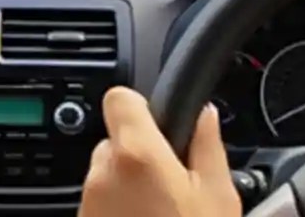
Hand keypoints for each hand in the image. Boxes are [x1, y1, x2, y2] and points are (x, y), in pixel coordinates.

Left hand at [79, 87, 241, 216]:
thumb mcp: (216, 197)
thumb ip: (208, 148)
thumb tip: (206, 115)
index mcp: (136, 155)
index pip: (119, 98)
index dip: (140, 105)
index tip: (159, 124)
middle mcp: (102, 174)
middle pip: (117, 139)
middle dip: (142, 154)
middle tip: (172, 184)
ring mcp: (87, 201)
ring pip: (109, 173)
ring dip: (131, 183)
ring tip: (161, 210)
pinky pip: (101, 200)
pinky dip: (119, 207)